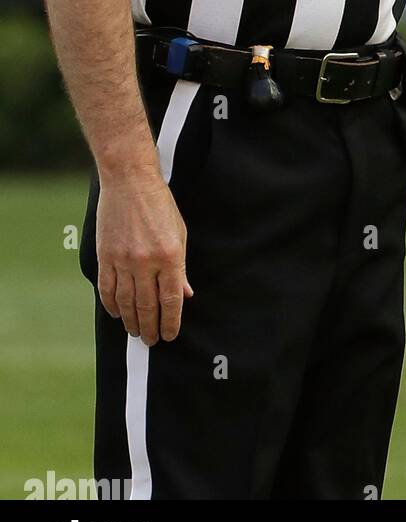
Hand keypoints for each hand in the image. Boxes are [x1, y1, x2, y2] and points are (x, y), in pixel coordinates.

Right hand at [95, 171, 192, 343]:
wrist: (130, 181)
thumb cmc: (160, 205)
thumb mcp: (180, 233)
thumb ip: (180, 268)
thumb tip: (185, 296)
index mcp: (170, 256)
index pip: (170, 300)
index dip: (170, 322)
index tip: (169, 335)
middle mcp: (146, 261)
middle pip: (147, 306)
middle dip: (150, 327)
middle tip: (151, 340)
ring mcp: (122, 260)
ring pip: (125, 302)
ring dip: (131, 321)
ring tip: (136, 332)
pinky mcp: (105, 256)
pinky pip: (107, 289)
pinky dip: (111, 305)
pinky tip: (117, 314)